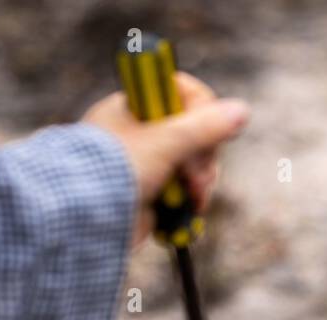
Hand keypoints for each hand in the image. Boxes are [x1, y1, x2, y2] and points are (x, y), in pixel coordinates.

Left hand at [83, 72, 248, 245]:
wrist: (84, 219)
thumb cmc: (116, 170)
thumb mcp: (166, 141)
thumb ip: (205, 127)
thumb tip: (242, 111)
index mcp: (133, 108)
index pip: (181, 94)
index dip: (201, 111)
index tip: (203, 129)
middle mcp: (139, 133)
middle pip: (194, 134)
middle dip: (203, 157)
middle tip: (195, 176)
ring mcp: (145, 166)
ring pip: (192, 166)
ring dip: (200, 183)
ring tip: (192, 198)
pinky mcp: (149, 197)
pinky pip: (182, 194)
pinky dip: (189, 203)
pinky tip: (188, 211)